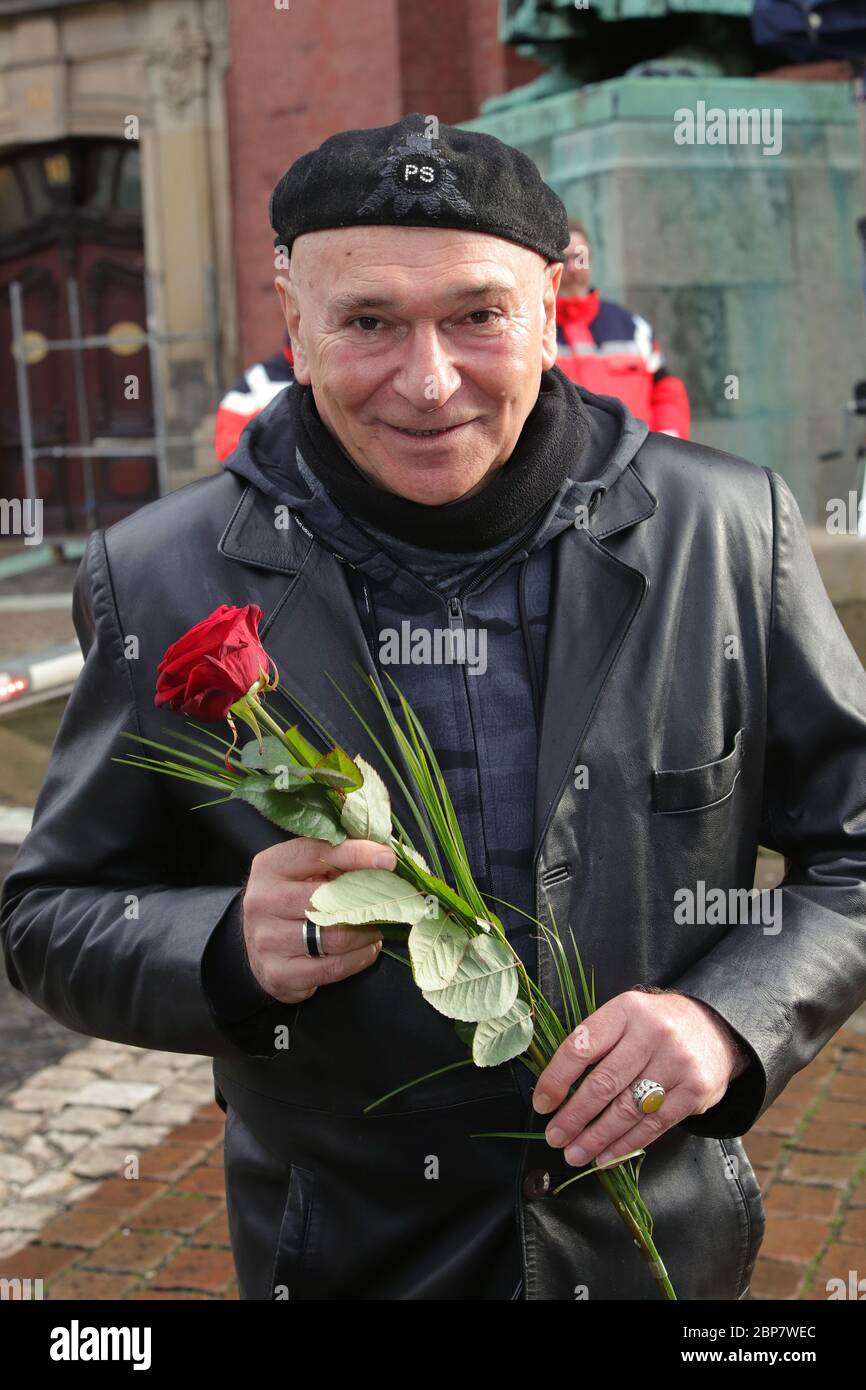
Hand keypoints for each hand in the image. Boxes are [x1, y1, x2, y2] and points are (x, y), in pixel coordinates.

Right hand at [240, 837, 395, 1003]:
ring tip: (380, 926)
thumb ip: (338, 858)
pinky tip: (368, 948)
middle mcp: (262, 901)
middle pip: (329, 900)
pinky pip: (333, 967)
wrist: (259, 944)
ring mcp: (267, 939)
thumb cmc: (293, 898)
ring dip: (368, 933)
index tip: (388, 859)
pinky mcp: (278, 973)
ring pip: (336, 937)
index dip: (356, 855)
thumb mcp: (305, 870)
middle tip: (393, 902)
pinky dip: (360, 958)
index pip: (317, 854)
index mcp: (270, 866)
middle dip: (368, 901)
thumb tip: (384, 854)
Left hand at [531, 990, 747, 1168]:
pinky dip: (626, 1144)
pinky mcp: (695, 1090)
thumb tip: (555, 1089)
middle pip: (603, 1083)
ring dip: (596, 1138)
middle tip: (554, 1138)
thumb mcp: (626, 1017)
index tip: (542, 1104)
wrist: (714, 1028)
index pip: (582, 1047)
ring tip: (576, 1154)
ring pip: (627, 1109)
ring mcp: (677, 1062)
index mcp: (626, 1010)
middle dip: (574, 1116)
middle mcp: (653, 1033)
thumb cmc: (655, 1026)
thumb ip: (596, 1044)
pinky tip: (607, 1156)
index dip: (557, 1079)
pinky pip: (654, 1125)